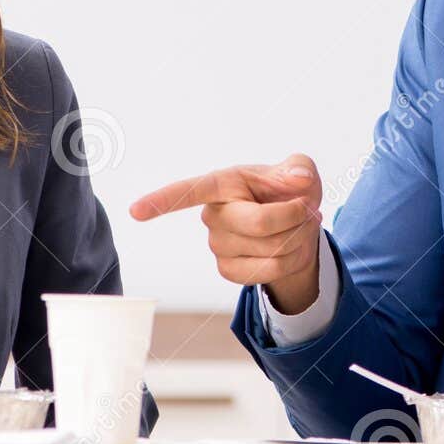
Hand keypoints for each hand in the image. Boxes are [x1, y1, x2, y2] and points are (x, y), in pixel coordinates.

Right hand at [129, 154, 323, 313]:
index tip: (134, 212)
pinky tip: (290, 248)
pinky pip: (265, 272)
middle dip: (295, 218)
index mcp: (223, 183)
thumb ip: (300, 170)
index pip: (189, 191)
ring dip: (298, 239)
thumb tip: (297, 183)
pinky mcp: (228, 269)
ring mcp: (217, 244)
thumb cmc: (290, 192)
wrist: (296, 227)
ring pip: (269, 250)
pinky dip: (289, 262)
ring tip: (300, 226)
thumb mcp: (300, 172)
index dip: (161, 201)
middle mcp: (213, 214)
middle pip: (260, 224)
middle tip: (309, 208)